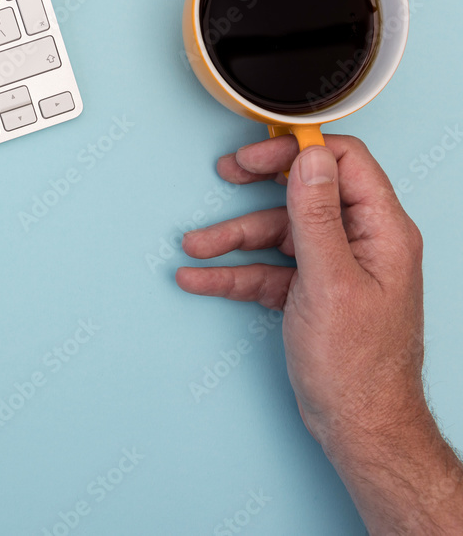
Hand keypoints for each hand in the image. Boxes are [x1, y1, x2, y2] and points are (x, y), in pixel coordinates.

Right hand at [177, 136, 461, 533]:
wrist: (358, 425)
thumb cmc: (358, 364)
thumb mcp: (329, 281)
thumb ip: (318, 215)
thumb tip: (310, 158)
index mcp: (382, 230)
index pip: (344, 164)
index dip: (298, 151)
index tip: (257, 153)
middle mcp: (361, 242)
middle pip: (304, 194)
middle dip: (260, 185)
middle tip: (226, 171)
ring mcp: (335, 268)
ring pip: (279, 235)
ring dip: (233, 238)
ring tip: (194, 246)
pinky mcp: (312, 293)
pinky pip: (268, 270)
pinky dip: (234, 273)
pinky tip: (201, 278)